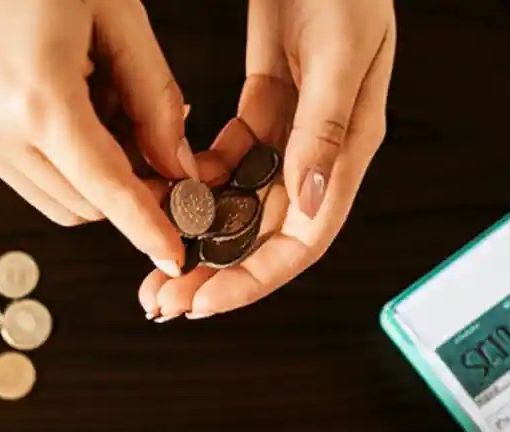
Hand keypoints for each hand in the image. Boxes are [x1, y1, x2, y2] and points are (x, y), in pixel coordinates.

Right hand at [0, 0, 198, 275]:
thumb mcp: (117, 15)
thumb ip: (155, 99)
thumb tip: (177, 168)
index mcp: (37, 101)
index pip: (107, 190)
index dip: (148, 227)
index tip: (177, 256)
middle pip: (85, 206)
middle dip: (131, 195)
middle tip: (167, 153)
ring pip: (58, 198)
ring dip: (98, 179)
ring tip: (115, 110)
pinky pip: (31, 173)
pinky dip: (68, 162)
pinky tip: (83, 107)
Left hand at [139, 0, 394, 319]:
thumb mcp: (340, 53)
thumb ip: (326, 129)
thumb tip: (310, 201)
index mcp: (350, 148)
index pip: (305, 238)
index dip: (256, 278)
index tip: (208, 300)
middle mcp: (321, 149)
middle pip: (268, 232)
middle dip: (217, 270)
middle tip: (167, 298)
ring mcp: (294, 128)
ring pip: (245, 202)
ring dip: (203, 233)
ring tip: (160, 255)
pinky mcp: (269, 103)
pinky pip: (232, 158)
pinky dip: (200, 177)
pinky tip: (170, 187)